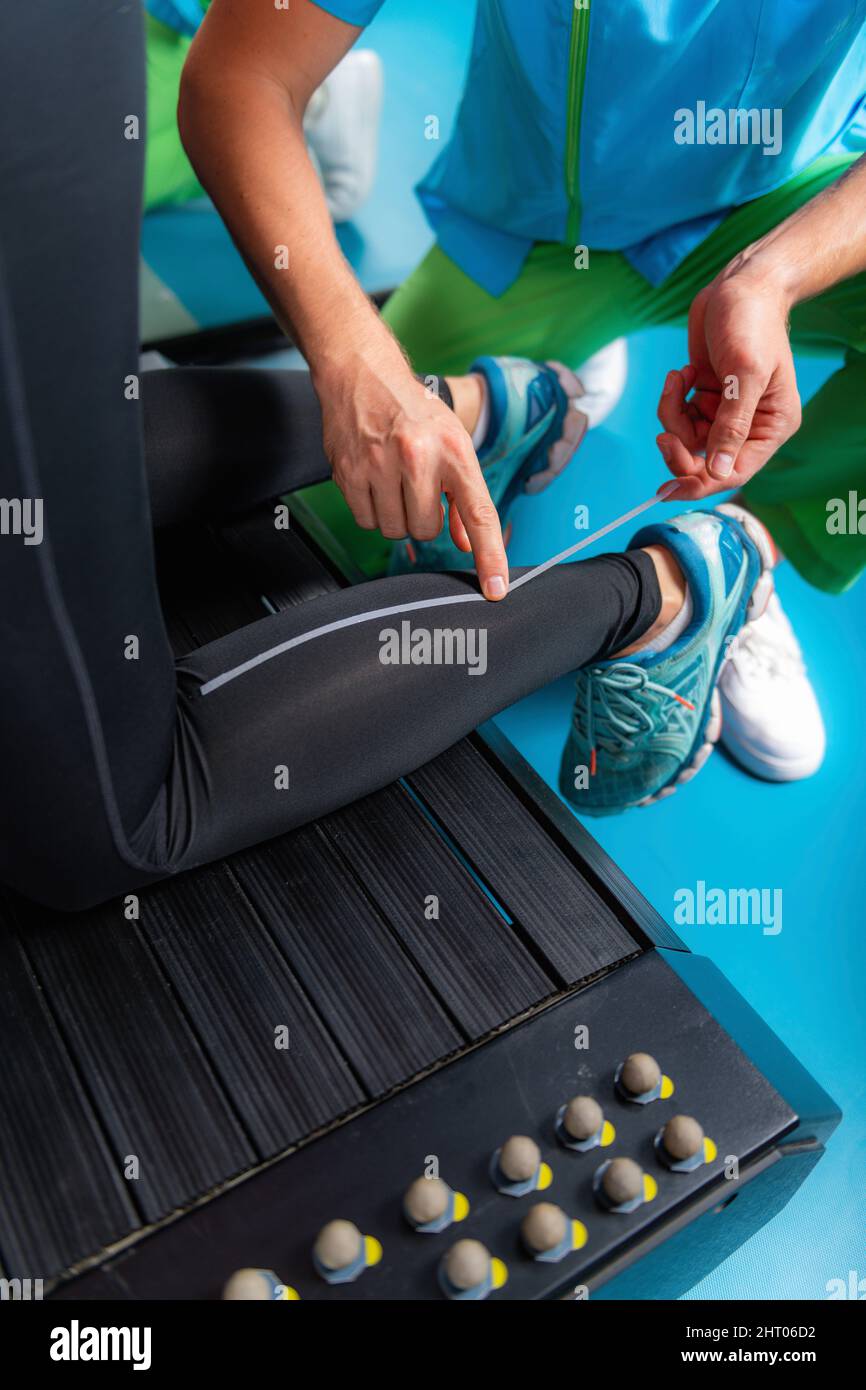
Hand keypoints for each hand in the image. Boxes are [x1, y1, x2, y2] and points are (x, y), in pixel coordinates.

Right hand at [316, 337, 508, 598]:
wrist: (361, 373)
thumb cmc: (413, 410)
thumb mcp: (451, 443)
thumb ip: (462, 497)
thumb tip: (467, 544)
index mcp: (455, 450)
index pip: (478, 514)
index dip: (490, 556)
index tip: (496, 589)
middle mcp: (419, 457)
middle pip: (427, 530)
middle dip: (423, 518)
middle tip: (416, 487)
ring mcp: (380, 465)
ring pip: (395, 530)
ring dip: (396, 516)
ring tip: (393, 480)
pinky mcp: (349, 472)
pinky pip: (366, 521)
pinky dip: (372, 510)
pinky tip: (373, 480)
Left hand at [656, 271, 801, 500]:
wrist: (741, 285)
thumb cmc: (753, 322)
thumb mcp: (745, 373)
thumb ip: (732, 425)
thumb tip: (719, 472)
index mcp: (771, 426)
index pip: (734, 472)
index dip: (701, 482)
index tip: (669, 486)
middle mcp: (749, 426)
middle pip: (706, 462)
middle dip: (680, 449)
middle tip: (662, 435)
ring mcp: (725, 413)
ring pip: (687, 439)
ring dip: (672, 414)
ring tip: (677, 379)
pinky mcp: (706, 398)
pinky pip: (680, 417)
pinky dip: (673, 399)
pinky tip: (681, 372)